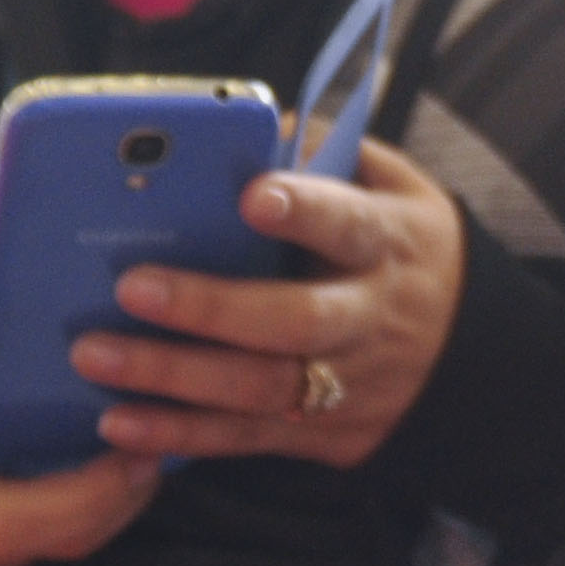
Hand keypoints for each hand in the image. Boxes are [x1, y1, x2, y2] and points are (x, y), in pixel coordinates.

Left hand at [75, 139, 469, 467]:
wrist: (469, 345)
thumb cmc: (399, 244)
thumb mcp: (388, 184)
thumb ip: (322, 152)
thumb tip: (244, 128)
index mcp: (388, 244)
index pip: (349, 225)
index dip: (305, 211)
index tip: (253, 194)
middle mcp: (371, 319)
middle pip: (297, 321)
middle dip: (211, 308)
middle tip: (131, 286)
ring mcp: (352, 385)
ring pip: (262, 388)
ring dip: (173, 376)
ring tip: (95, 355)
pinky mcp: (329, 434)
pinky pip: (248, 438)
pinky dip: (180, 434)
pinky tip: (120, 422)